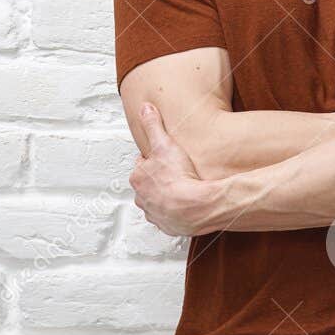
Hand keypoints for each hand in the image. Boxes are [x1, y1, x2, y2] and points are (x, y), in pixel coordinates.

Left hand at [128, 103, 221, 236]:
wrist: (195, 206)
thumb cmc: (179, 178)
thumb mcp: (165, 143)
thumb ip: (153, 125)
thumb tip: (145, 109)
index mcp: (138, 178)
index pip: (143, 166)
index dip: (156, 161)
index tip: (166, 159)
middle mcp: (142, 198)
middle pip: (149, 186)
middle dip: (159, 181)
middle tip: (176, 174)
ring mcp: (155, 214)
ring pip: (158, 203)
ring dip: (167, 198)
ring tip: (183, 190)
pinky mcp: (168, 226)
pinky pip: (170, 218)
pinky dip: (177, 213)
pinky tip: (187, 205)